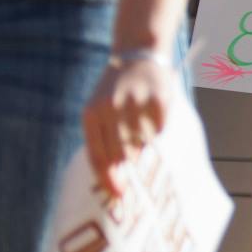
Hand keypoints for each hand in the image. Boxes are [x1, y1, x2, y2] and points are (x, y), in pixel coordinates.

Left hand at [83, 56, 175, 197]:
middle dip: (128, 168)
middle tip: (136, 178)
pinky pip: (160, 129)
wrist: (138, 55)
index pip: (98, 155)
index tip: (118, 196)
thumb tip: (117, 175)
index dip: (108, 179)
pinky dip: (158, 129)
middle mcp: (111, 108)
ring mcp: (136, 103)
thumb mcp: (100, 109)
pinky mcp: (158, 99)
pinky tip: (154, 118)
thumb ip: (104, 138)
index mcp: (91, 114)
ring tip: (142, 133)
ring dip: (143, 145)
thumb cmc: (117, 90)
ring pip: (142, 142)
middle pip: (121, 153)